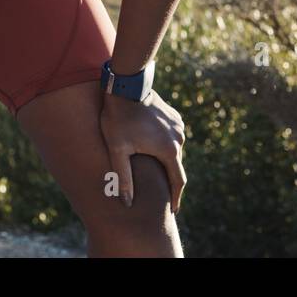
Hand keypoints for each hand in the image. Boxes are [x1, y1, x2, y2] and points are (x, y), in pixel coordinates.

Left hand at [99, 88, 186, 212]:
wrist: (127, 87)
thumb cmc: (119, 119)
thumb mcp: (118, 150)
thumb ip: (124, 178)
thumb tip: (127, 202)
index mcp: (168, 151)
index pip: (178, 181)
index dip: (176, 197)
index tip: (173, 210)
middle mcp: (178, 139)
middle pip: (175, 166)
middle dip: (168, 179)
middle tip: (160, 192)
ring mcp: (178, 126)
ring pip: (174, 150)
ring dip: (166, 160)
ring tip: (155, 169)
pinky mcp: (174, 116)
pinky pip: (172, 136)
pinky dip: (165, 145)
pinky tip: (153, 147)